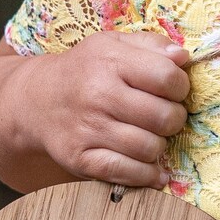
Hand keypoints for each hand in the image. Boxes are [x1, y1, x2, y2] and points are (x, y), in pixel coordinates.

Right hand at [16, 30, 190, 188]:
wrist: (36, 100)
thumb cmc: (86, 71)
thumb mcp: (113, 45)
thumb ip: (152, 46)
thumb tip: (183, 57)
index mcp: (110, 61)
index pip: (167, 78)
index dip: (181, 88)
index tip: (174, 92)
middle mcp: (98, 94)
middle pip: (163, 117)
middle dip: (174, 120)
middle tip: (165, 118)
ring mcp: (88, 129)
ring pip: (149, 148)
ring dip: (159, 146)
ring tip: (151, 137)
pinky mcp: (81, 158)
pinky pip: (128, 172)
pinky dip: (147, 175)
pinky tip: (153, 170)